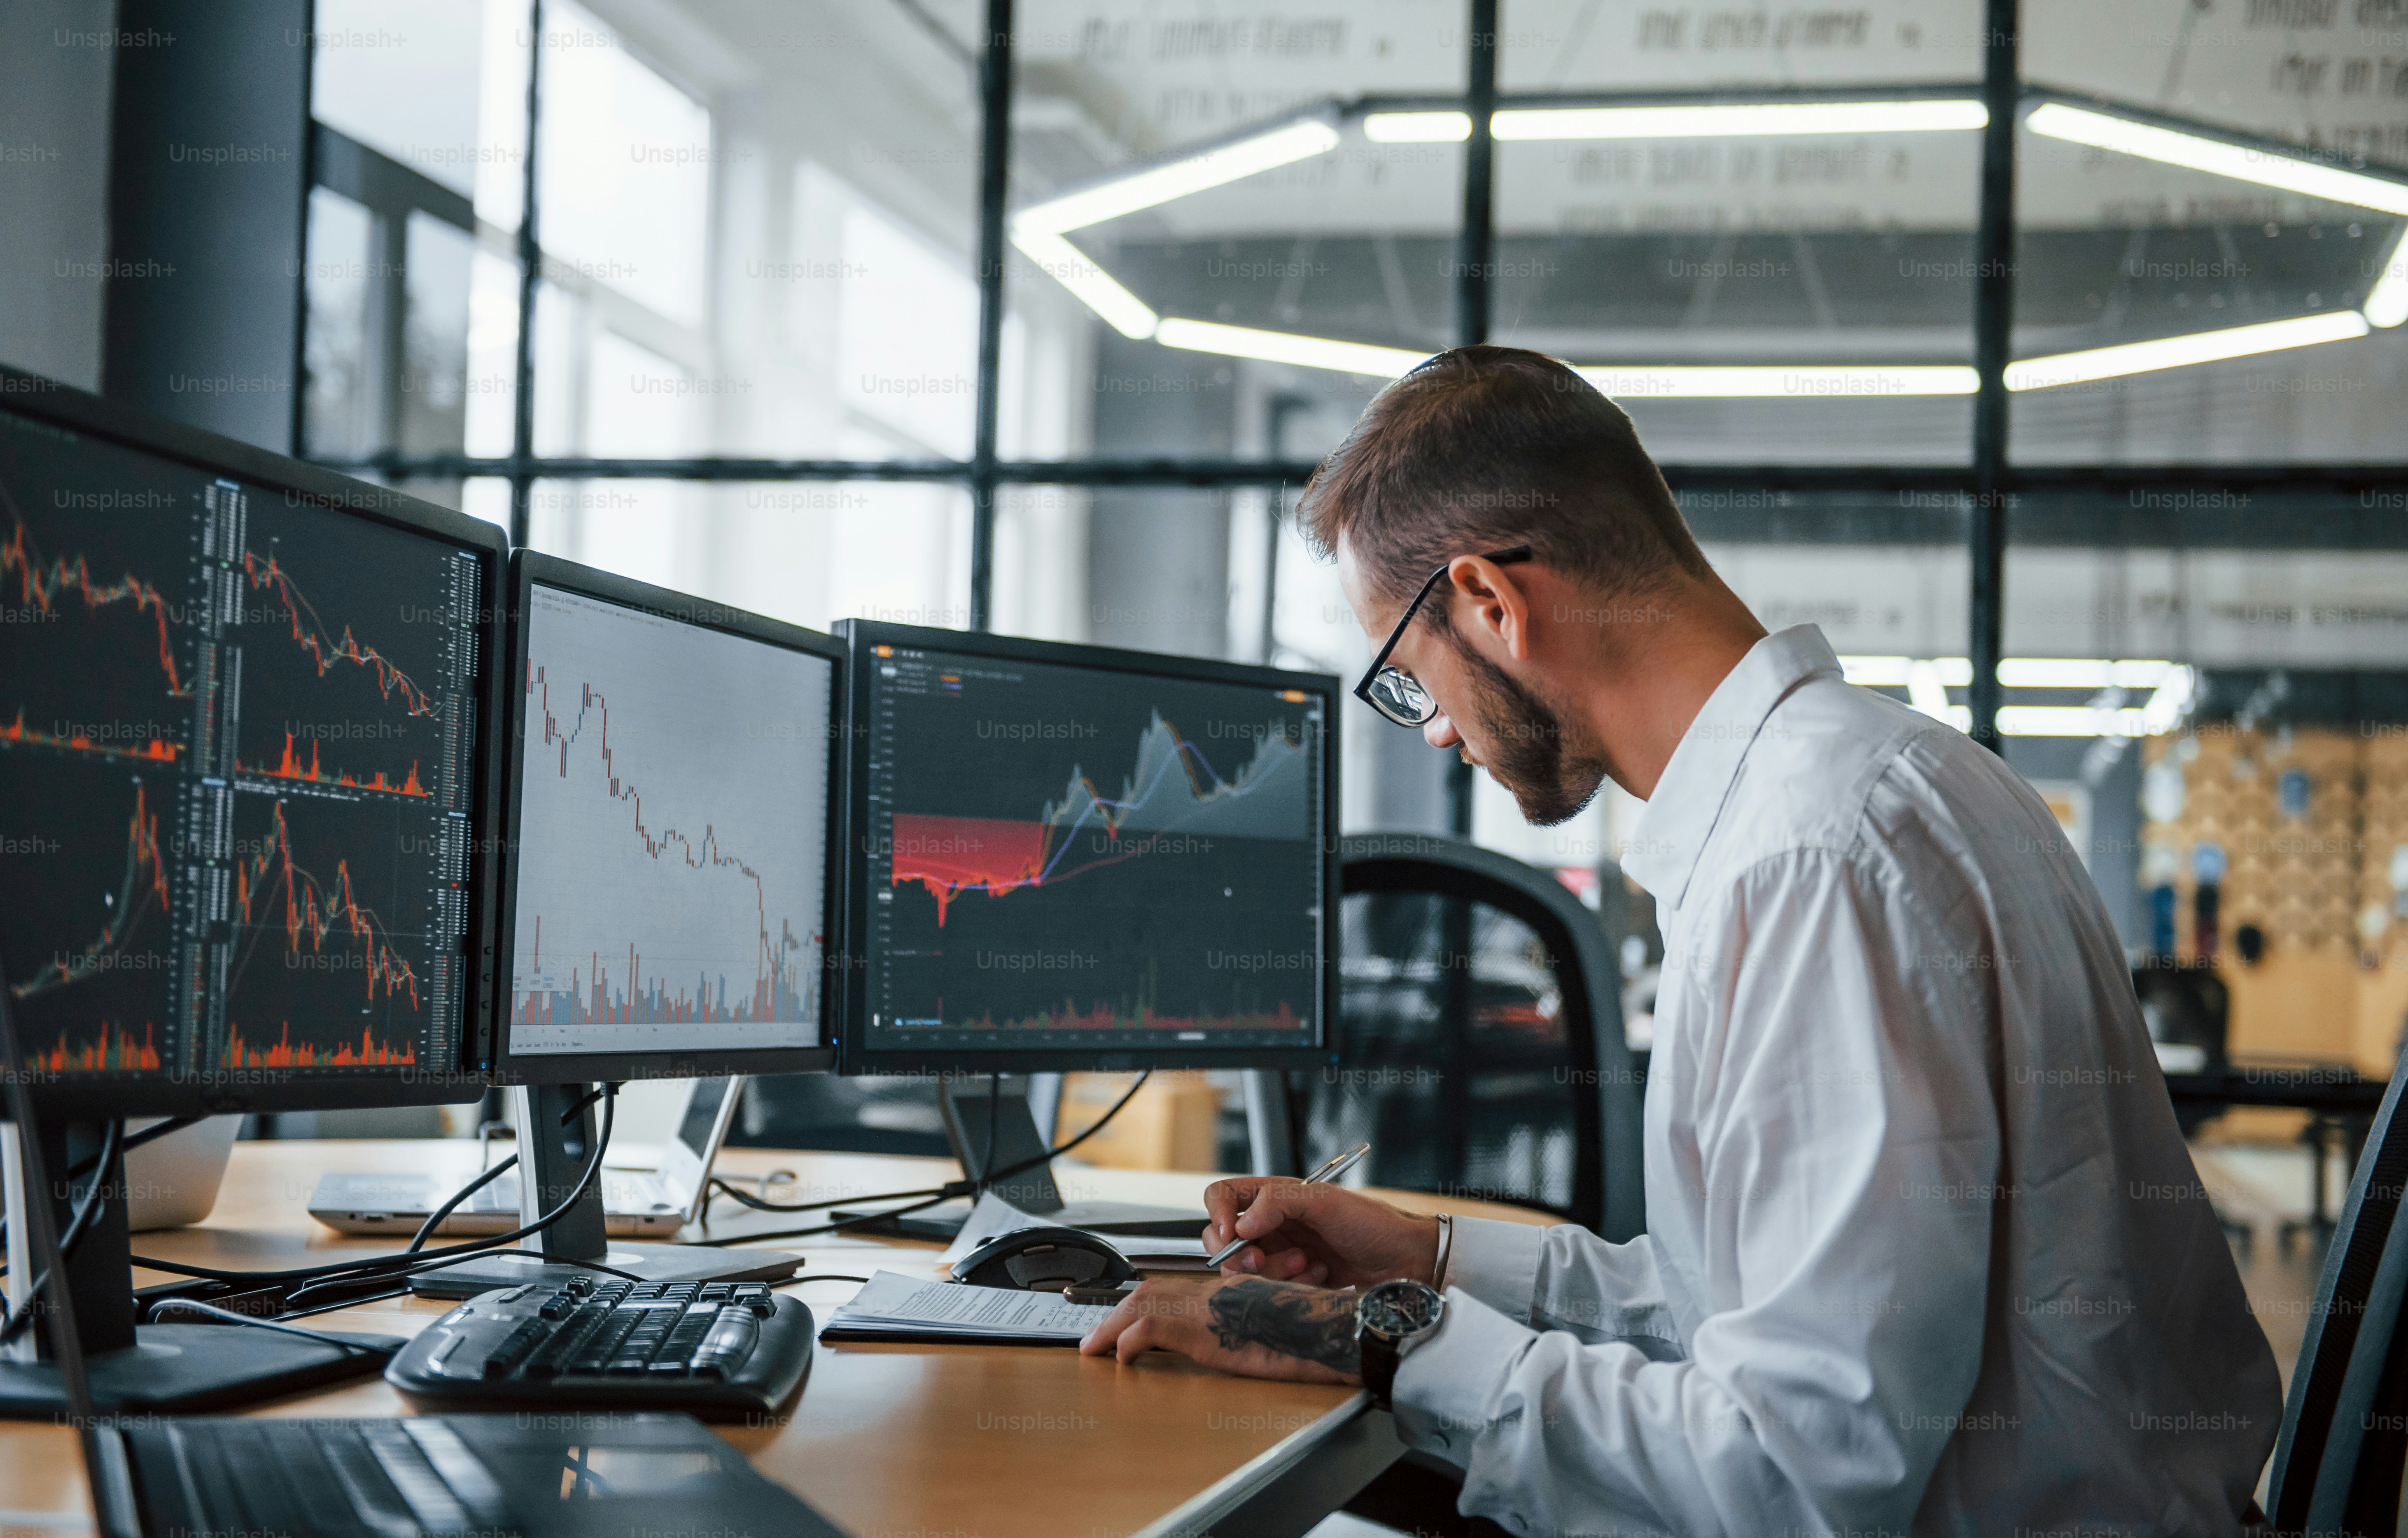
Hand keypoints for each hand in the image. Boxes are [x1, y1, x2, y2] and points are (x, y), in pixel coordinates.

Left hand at [1078, 1274, 1359, 1383]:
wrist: (1337, 1330)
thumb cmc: (1316, 1334)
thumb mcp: (1273, 1328)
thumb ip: (1246, 1329)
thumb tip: (1230, 1343)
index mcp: (1232, 1291)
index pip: (1176, 1288)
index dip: (1145, 1304)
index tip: (1124, 1324)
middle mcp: (1217, 1292)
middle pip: (1153, 1289)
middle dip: (1117, 1312)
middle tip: (1094, 1338)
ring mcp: (1210, 1307)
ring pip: (1145, 1301)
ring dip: (1114, 1324)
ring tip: (1094, 1346)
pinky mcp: (1206, 1327)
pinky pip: (1154, 1326)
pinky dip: (1130, 1340)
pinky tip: (1122, 1357)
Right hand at [1202, 1176, 1438, 1288]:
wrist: (1405, 1262)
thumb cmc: (1371, 1224)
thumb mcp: (1325, 1201)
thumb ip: (1279, 1202)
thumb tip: (1241, 1223)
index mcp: (1274, 1197)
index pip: (1224, 1196)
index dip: (1217, 1213)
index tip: (1231, 1234)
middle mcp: (1272, 1225)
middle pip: (1223, 1239)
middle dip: (1239, 1253)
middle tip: (1260, 1259)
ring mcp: (1280, 1255)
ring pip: (1244, 1270)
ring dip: (1270, 1271)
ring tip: (1307, 1265)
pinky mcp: (1292, 1283)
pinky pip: (1268, 1290)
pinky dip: (1288, 1286)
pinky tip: (1318, 1278)